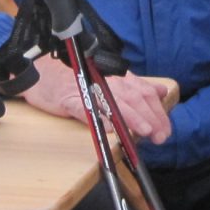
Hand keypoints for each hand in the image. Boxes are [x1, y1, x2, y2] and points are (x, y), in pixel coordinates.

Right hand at [21, 55, 174, 143]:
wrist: (44, 73)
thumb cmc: (80, 78)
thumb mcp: (111, 80)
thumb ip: (137, 86)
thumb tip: (160, 92)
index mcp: (119, 78)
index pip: (144, 94)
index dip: (157, 112)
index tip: (165, 130)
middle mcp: (107, 82)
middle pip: (133, 99)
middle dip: (150, 118)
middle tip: (159, 136)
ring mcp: (88, 90)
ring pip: (113, 103)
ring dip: (130, 117)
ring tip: (143, 131)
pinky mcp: (70, 100)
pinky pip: (85, 110)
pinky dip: (98, 119)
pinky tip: (108, 129)